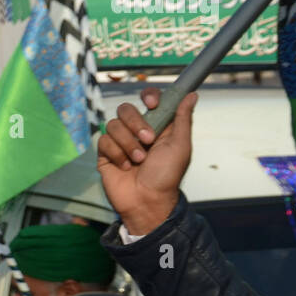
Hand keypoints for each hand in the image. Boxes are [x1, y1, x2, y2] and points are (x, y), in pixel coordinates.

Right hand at [96, 87, 195, 235]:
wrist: (147, 200)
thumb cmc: (167, 176)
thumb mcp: (180, 146)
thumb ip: (183, 119)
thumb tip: (191, 94)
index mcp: (157, 126)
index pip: (149, 100)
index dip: (148, 96)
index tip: (152, 104)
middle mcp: (136, 131)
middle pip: (125, 109)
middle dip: (136, 123)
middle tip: (148, 141)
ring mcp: (120, 142)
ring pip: (113, 125)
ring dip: (128, 144)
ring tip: (138, 160)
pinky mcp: (106, 154)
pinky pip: (103, 141)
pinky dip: (116, 154)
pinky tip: (125, 166)